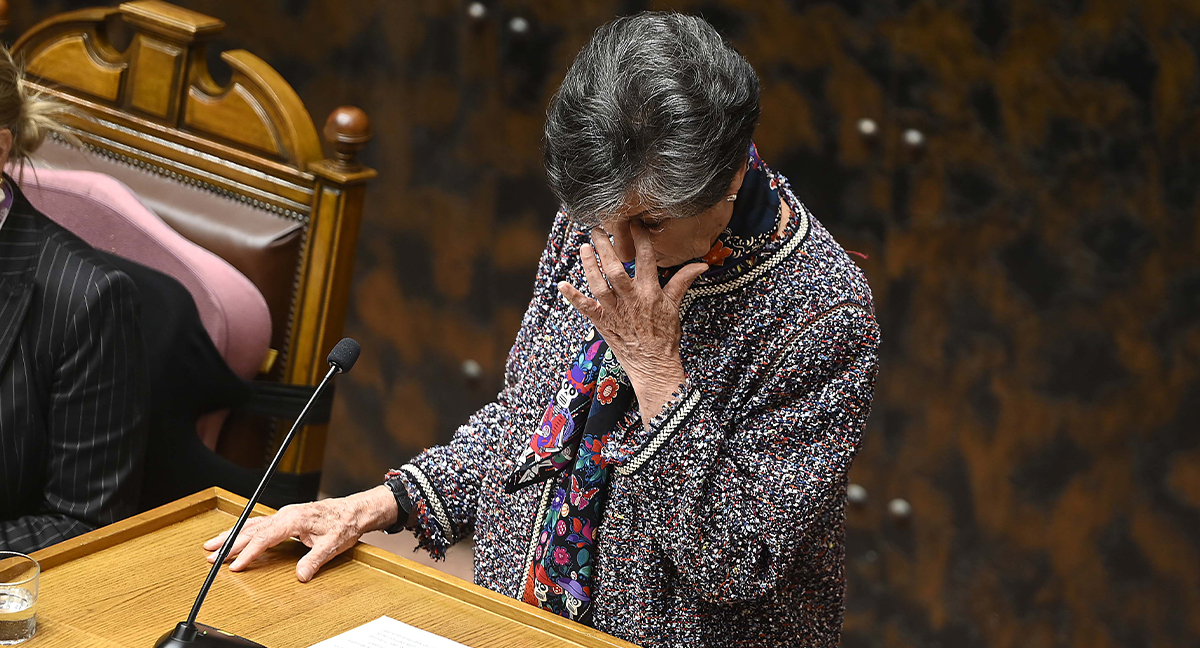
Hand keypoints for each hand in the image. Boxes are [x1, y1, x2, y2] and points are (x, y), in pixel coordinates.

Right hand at [202, 485, 398, 581]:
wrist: (354, 510)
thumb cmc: (344, 524)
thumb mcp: (332, 545)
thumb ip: (314, 560)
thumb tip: (301, 576)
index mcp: (294, 519)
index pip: (264, 538)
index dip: (248, 553)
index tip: (234, 566)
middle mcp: (285, 514)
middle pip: (251, 529)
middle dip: (229, 544)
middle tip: (210, 556)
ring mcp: (284, 514)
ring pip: (252, 524)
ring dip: (231, 535)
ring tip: (211, 545)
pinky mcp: (286, 517)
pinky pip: (259, 523)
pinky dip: (243, 531)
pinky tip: (233, 537)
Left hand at [558, 221, 705, 423]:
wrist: (654, 365)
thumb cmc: (665, 335)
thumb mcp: (675, 306)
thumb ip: (683, 281)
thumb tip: (702, 264)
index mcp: (649, 292)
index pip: (645, 258)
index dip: (639, 238)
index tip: (633, 223)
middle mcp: (630, 299)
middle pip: (614, 268)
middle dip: (605, 247)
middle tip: (597, 230)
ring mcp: (614, 311)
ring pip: (598, 284)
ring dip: (588, 265)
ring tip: (583, 247)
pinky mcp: (602, 323)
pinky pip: (585, 308)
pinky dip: (573, 297)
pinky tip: (562, 284)